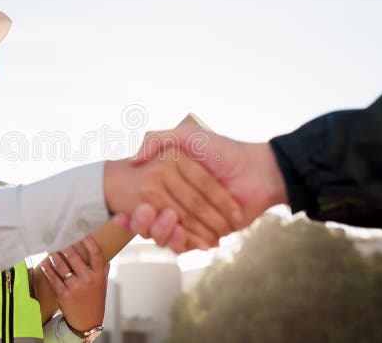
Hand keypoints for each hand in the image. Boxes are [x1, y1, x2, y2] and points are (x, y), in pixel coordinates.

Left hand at [39, 237, 108, 332]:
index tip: (84, 235)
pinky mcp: (63, 294)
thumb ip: (104, 271)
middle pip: (74, 257)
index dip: (90, 243)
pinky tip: (45, 262)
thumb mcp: (102, 285)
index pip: (96, 255)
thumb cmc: (95, 301)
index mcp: (98, 276)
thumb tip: (106, 258)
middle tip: (61, 242)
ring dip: (54, 256)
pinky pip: (53, 278)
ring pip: (61, 266)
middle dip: (66, 247)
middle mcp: (87, 280)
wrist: (87, 321)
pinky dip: (47, 268)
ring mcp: (74, 287)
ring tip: (51, 250)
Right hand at [104, 149, 244, 250]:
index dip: (133, 208)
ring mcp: (192, 220)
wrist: (259, 172)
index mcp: (170, 182)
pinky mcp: (205, 235)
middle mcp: (178, 201)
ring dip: (161, 231)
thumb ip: (157, 139)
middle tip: (140, 214)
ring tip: (165, 219)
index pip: (146, 200)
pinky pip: (186, 245)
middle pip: (152, 220)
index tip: (122, 210)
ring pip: (166, 235)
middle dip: (143, 221)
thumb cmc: (224, 151)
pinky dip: (181, 241)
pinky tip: (177, 232)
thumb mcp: (187, 136)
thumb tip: (133, 159)